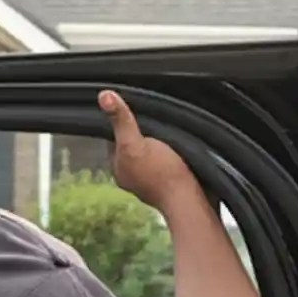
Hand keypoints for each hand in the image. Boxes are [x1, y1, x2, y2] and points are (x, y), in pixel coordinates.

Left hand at [99, 90, 198, 211]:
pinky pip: (170, 161)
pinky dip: (174, 154)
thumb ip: (121, 120)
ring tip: (171, 131)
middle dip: (145, 132)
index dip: (124, 122)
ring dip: (162, 143)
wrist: (193, 201)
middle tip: (158, 119)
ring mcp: (152, 181)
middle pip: (135, 145)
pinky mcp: (172, 182)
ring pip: (153, 153)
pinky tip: (182, 147)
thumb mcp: (135, 142)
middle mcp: (133, 176)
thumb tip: (104, 96)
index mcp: (120, 167)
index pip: (115, 138)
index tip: (135, 109)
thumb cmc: (164, 175)